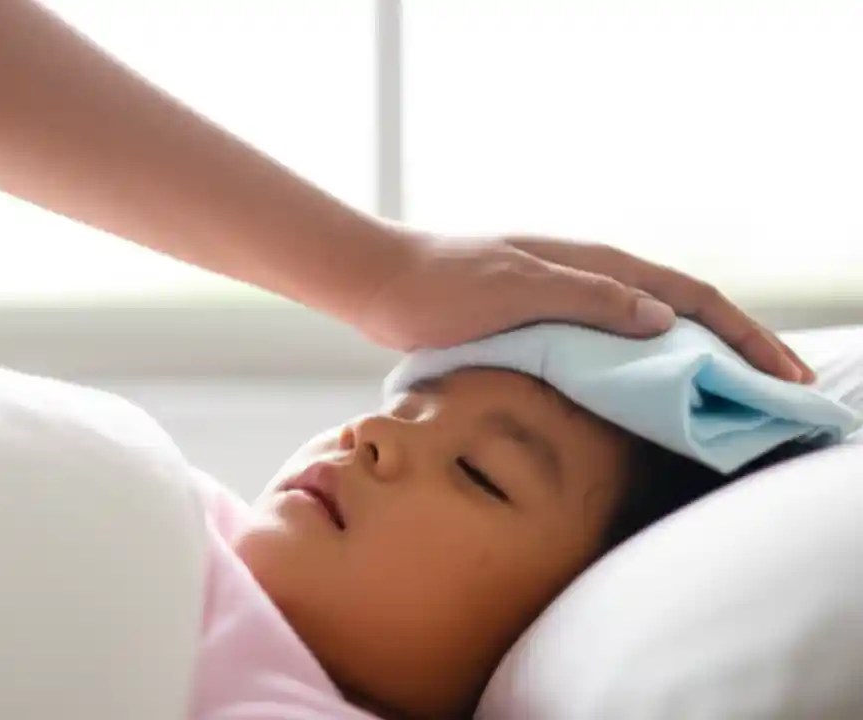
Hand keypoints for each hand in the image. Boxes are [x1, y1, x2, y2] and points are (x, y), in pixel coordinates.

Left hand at [354, 229, 812, 382]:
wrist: (383, 282)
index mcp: (594, 264)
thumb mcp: (518, 290)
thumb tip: (664, 319)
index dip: (742, 333)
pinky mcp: (545, 320)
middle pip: (681, 310)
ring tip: (732, 397)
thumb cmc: (443, 287)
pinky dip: (646, 365)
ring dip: (694, 357)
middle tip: (779, 390)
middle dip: (734, 347)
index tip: (782, 372)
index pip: (689, 295)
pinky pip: (612, 343)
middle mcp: (589, 276)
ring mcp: (568, 297)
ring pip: (650, 327)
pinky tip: (653, 392)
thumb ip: (589, 300)